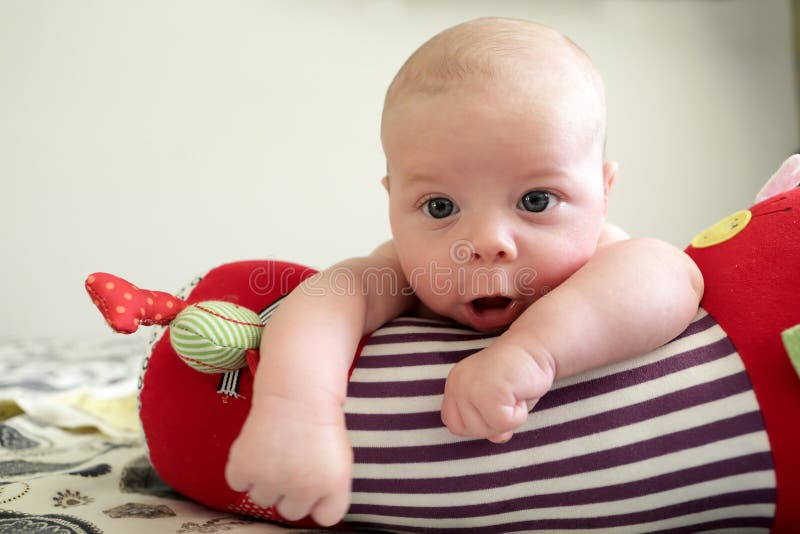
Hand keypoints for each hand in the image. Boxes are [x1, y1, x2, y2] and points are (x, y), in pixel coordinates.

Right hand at [225, 395, 351, 525]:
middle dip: (289, 490)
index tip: (315, 478)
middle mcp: (304, 487)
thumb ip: (327, 489)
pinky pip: (239, 484)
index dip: (318, 498)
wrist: (296, 390)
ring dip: (265, 480)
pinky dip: (243, 468)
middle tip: (292, 460)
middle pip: (291, 512)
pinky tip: (258, 447)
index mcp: (334, 484)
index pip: (325, 517)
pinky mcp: (244, 469)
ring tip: (275, 451)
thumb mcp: (339, 458)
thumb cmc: (318, 422)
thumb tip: (308, 512)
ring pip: (263, 500)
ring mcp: (272, 480)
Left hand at [441, 339, 554, 442]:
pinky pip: (504, 422)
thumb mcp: (499, 403)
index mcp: (455, 385)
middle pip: (470, 430)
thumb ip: (491, 422)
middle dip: (495, 423)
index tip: (495, 408)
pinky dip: (519, 414)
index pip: (454, 424)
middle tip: (509, 398)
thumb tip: (497, 438)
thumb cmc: (517, 376)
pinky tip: (519, 393)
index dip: (477, 425)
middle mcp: (457, 384)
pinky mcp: (489, 389)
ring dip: (509, 418)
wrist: (535, 348)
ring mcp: (471, 386)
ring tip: (514, 394)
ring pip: (487, 429)